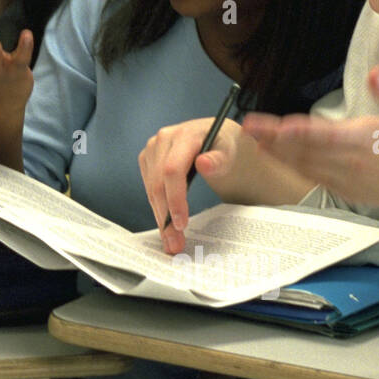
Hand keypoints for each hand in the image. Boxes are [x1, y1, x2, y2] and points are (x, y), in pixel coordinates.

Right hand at [139, 117, 242, 253]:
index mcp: (184, 134)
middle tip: (175, 244)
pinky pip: (149, 189)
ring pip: (151, 189)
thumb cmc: (225, 145)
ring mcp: (153, 149)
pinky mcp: (148, 160)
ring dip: (160, 217)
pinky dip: (158, 209)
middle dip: (166, 217)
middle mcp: (163, 139)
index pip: (172, 170)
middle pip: (158, 183)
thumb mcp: (231, 151)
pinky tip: (167, 225)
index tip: (182, 224)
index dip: (174, 199)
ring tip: (172, 241)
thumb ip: (219, 159)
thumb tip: (203, 164)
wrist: (217, 137)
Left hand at [241, 66, 378, 210]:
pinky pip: (314, 178)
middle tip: (248, 127)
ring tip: (255, 140)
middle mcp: (351, 162)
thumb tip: (375, 72)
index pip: (324, 134)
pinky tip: (278, 157)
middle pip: (306, 150)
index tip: (278, 125)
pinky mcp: (346, 191)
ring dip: (278, 153)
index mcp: (365, 140)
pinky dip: (293, 167)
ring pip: (305, 165)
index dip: (299, 131)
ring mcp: (347, 179)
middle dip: (274, 138)